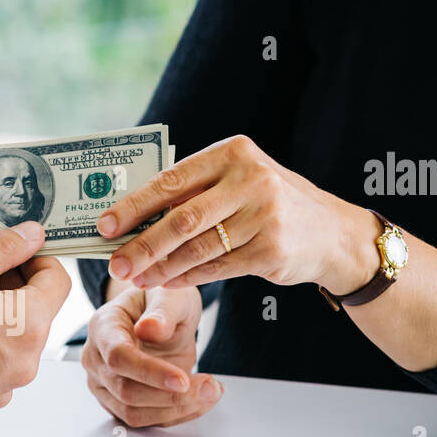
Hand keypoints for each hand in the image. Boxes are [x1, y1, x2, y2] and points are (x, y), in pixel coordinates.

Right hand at [0, 221, 70, 427]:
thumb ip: (0, 248)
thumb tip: (33, 235)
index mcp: (27, 326)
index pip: (58, 280)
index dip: (35, 258)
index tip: (7, 252)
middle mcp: (25, 364)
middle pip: (35, 311)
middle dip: (9, 287)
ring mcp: (2, 389)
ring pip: (10, 340)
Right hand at [83, 283, 222, 426]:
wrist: (158, 318)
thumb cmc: (160, 303)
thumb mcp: (170, 295)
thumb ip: (162, 310)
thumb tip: (149, 328)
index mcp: (103, 327)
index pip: (118, 357)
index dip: (150, 372)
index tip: (182, 379)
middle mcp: (96, 359)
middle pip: (125, 391)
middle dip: (171, 396)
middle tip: (209, 386)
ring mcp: (104, 384)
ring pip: (134, 413)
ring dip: (176, 409)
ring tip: (210, 392)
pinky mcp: (119, 403)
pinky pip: (146, 420)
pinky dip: (177, 414)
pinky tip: (200, 400)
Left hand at [99, 135, 380, 295]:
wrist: (332, 233)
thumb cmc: (268, 204)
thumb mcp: (237, 181)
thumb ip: (194, 191)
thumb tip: (130, 216)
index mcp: (234, 153)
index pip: (171, 181)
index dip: (133, 206)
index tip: (104, 226)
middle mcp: (251, 179)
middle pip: (181, 218)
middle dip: (142, 245)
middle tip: (115, 265)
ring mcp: (264, 215)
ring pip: (197, 248)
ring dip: (160, 267)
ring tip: (136, 278)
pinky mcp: (271, 250)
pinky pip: (216, 267)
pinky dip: (187, 277)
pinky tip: (166, 283)